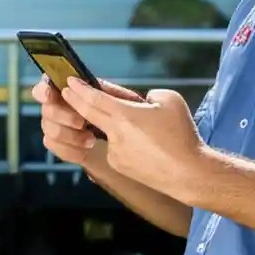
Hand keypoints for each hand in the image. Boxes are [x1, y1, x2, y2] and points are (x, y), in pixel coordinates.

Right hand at [31, 76, 142, 168]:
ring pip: (49, 130)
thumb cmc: (125, 117)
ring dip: (69, 135)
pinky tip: (85, 149)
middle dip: (64, 116)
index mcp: (69, 91)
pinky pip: (53, 147)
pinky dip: (69, 149)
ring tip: (91, 139)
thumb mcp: (123, 101)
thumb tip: (81, 82)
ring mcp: (57, 128)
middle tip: (82, 123)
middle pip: (46, 110)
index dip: (45, 90)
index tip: (56, 93)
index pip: (46, 87)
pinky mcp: (61, 146)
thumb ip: (103, 90)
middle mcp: (58, 108)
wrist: (128, 146)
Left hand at [60, 78, 206, 201]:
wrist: (187, 173)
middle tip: (67, 91)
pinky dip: (123, 141)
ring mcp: (114, 152)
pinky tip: (145, 146)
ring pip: (106, 131)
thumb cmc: (182, 135)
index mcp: (125, 116)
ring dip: (113, 124)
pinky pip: (115, 147)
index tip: (70, 81)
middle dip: (75, 101)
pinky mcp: (118, 165)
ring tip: (143, 128)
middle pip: (88, 114)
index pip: (94, 98)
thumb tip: (137, 102)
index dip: (80, 88)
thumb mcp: (170, 101)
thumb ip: (148, 95)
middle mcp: (115, 134)